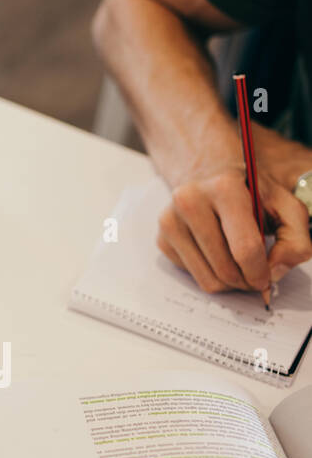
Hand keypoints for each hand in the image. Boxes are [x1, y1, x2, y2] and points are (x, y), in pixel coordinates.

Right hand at [156, 163, 311, 294]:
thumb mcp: (286, 206)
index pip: (245, 249)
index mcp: (224, 189)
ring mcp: (170, 220)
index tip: (267, 279)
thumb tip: (274, 272)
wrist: (209, 174)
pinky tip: (217, 256)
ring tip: (240, 268)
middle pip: (225, 269)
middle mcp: (189, 201)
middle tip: (256, 277)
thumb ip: (296, 240)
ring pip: (206, 278)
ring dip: (229, 283)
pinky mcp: (161, 237)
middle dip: (246, 281)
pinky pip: (191, 275)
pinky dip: (209, 273)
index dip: (261, 273)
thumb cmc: (251, 192)